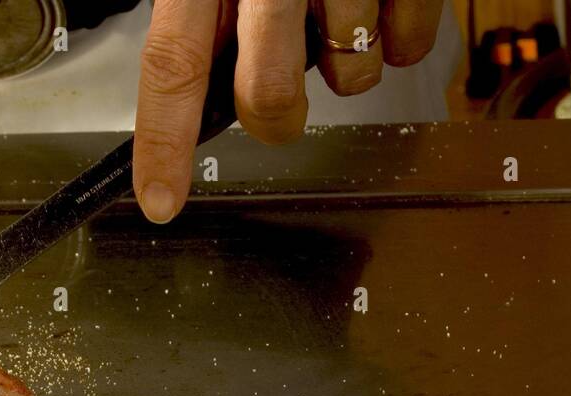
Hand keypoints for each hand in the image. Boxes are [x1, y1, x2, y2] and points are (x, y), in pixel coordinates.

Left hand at [133, 0, 444, 223]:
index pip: (173, 65)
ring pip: (349, 77)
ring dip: (345, 61)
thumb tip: (191, 72)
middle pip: (268, 96)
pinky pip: (410, 46)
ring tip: (340, 2)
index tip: (161, 200)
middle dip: (277, 117)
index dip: (164, 143)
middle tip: (282, 93)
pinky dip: (399, 33)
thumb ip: (197, 1)